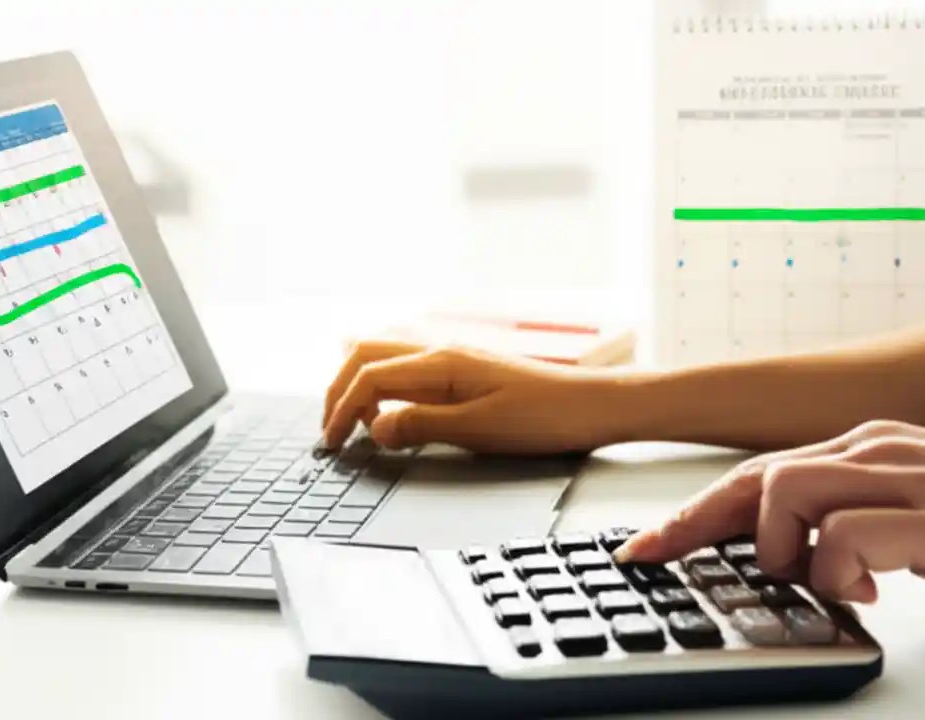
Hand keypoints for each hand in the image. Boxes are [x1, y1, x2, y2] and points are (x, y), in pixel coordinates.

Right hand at [320, 339, 628, 452]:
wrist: (594, 406)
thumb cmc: (544, 419)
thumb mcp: (478, 431)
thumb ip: (422, 426)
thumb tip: (376, 429)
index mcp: (440, 364)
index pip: (369, 377)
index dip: (342, 410)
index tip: (333, 444)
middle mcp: (441, 351)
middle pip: (366, 354)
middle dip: (338, 390)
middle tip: (330, 430)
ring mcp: (453, 357)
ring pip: (385, 356)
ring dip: (360, 385)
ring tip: (356, 423)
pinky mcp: (465, 369)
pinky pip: (408, 367)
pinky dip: (385, 386)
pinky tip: (394, 413)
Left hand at [616, 420, 924, 601]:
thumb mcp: (916, 520)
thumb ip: (858, 530)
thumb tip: (804, 564)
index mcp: (869, 450)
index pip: (759, 473)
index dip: (697, 509)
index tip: (650, 542)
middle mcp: (878, 451)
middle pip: (752, 477)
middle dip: (692, 520)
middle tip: (651, 554)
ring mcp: (909, 476)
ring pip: (785, 492)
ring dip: (777, 549)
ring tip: (814, 582)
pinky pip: (846, 534)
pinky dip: (835, 569)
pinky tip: (866, 591)